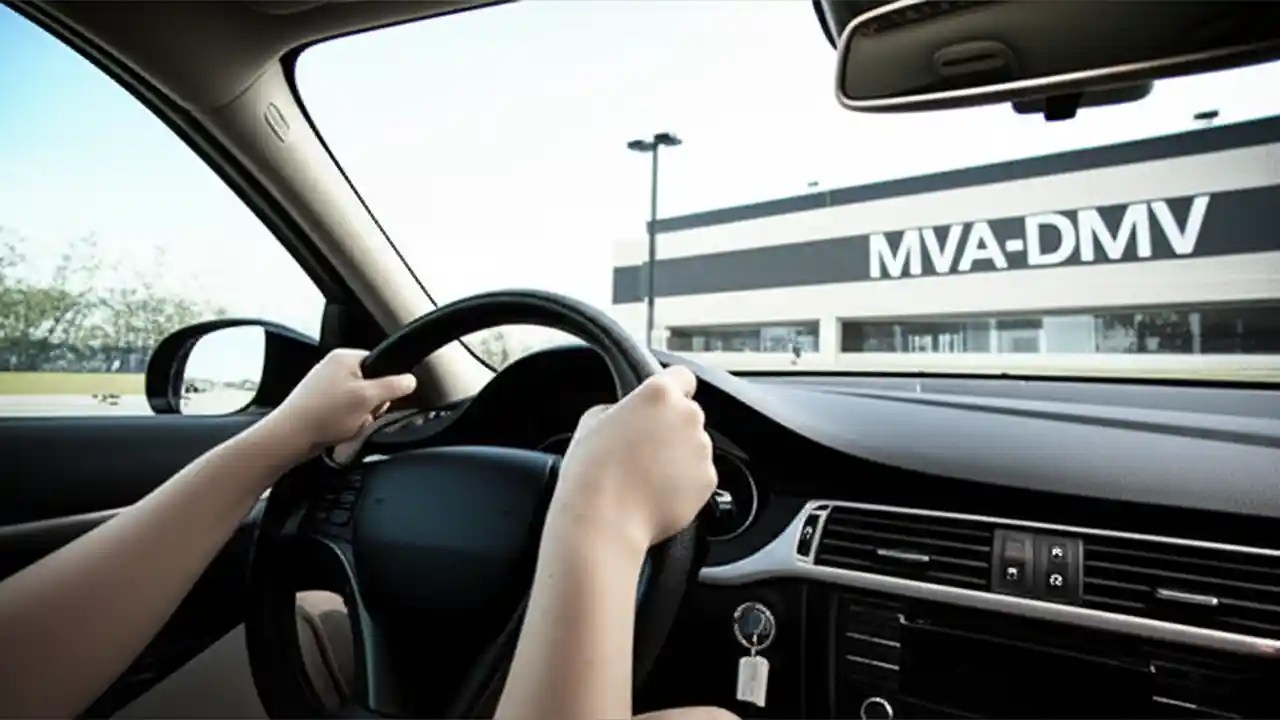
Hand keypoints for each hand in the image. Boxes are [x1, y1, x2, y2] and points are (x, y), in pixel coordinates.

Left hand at [255, 349, 417, 463]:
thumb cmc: (323, 415)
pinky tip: (338, 431)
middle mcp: (333, 367)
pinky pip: (344, 412)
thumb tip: (410, 380)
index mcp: (345, 357)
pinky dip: (346, 423)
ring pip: (359, 401)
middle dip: (372, 405)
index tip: (382, 399)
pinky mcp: (319, 403)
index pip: (381, 363)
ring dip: (360, 417)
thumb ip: (394, 387)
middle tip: (363, 415)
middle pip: (371, 384)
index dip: (387, 384)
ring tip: (348, 425)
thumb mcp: (368, 399)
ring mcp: (324, 385)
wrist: (289, 438)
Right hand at [548, 365, 717, 555]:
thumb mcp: (592, 420)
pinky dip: (684, 483)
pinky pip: (698, 475)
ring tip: (646, 476)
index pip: (682, 376)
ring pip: (694, 446)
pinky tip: (656, 493)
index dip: (672, 389)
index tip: (662, 403)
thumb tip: (627, 415)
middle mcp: (687, 415)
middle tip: (643, 448)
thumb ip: (620, 408)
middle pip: (687, 414)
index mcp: (659, 393)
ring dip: (678, 456)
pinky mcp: (708, 480)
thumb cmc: (592, 471)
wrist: (605, 519)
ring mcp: (702, 449)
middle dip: (671, 427)